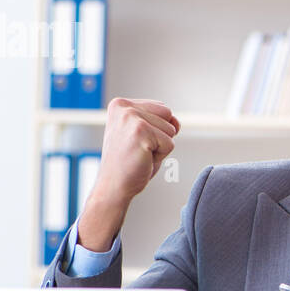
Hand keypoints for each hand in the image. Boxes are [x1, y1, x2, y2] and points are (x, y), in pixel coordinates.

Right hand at [76, 98, 179, 251]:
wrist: (113, 186)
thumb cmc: (128, 163)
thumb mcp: (145, 135)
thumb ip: (161, 123)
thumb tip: (176, 121)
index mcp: (121, 104)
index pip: (162, 108)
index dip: (157, 129)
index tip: (136, 142)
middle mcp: (124, 107)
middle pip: (168, 114)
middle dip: (161, 135)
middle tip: (139, 149)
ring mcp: (131, 118)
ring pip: (171, 129)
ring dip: (160, 147)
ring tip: (140, 154)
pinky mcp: (141, 132)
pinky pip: (170, 144)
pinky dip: (161, 156)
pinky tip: (142, 160)